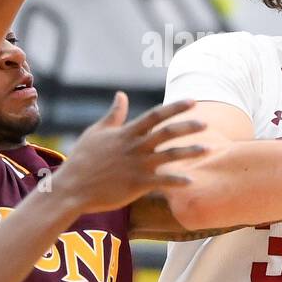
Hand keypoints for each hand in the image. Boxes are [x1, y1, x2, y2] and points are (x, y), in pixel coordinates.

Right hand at [54, 94, 206, 212]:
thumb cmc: (83, 158)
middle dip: (188, 127)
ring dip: (191, 152)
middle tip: (205, 123)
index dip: (175, 107)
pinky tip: (192, 181)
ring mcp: (137, 166)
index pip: (155, 115)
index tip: (192, 101)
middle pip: (167, 133)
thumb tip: (121, 95)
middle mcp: (135, 147)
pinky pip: (163, 181)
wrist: (72, 187)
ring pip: (170, 156)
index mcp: (127, 133)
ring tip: (209, 148)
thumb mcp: (97, 132)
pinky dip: (178, 181)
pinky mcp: (137, 184)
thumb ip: (114, 114)